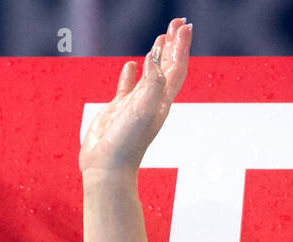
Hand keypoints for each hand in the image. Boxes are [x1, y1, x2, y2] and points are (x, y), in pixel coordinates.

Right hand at [79, 18, 192, 176]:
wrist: (108, 166)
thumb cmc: (127, 141)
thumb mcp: (143, 108)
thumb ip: (152, 82)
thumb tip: (157, 57)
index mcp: (162, 100)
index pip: (176, 68)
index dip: (181, 47)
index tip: (184, 25)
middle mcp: (153, 101)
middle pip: (168, 67)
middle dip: (174, 45)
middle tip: (177, 22)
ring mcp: (136, 105)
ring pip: (150, 74)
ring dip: (156, 55)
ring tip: (161, 38)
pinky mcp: (119, 110)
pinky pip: (128, 87)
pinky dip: (131, 74)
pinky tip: (130, 65)